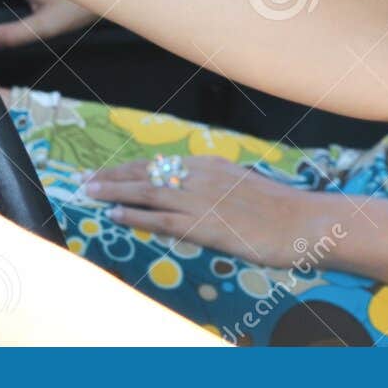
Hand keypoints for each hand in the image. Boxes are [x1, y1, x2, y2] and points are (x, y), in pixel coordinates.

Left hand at [83, 156, 339, 269]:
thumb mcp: (242, 185)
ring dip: (114, 191)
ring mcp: (200, 200)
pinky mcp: (203, 225)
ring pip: (147, 191)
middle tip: (85, 180)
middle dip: (113, 176)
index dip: (130, 167)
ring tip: (89, 193)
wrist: (301, 222)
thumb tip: (191, 190)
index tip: (108, 171)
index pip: (160, 163)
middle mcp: (200, 176)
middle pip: (147, 172)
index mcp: (210, 165)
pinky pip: (160, 219)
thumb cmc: (278, 209)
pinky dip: (135, 215)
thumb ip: (215, 186)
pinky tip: (115, 215)